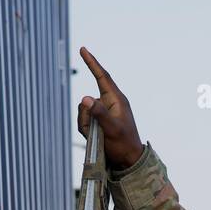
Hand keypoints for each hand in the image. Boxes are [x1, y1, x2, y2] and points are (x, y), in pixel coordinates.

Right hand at [77, 47, 143, 170]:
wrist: (128, 160)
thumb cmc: (123, 144)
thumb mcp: (112, 129)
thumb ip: (99, 113)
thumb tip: (85, 98)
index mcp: (116, 99)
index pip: (102, 76)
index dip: (92, 62)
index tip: (83, 49)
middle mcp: (108, 102)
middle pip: (86, 101)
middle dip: (86, 117)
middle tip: (96, 131)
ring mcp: (102, 112)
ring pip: (82, 111)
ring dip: (85, 125)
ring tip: (99, 136)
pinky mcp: (97, 121)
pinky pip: (83, 121)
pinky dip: (85, 130)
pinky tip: (95, 138)